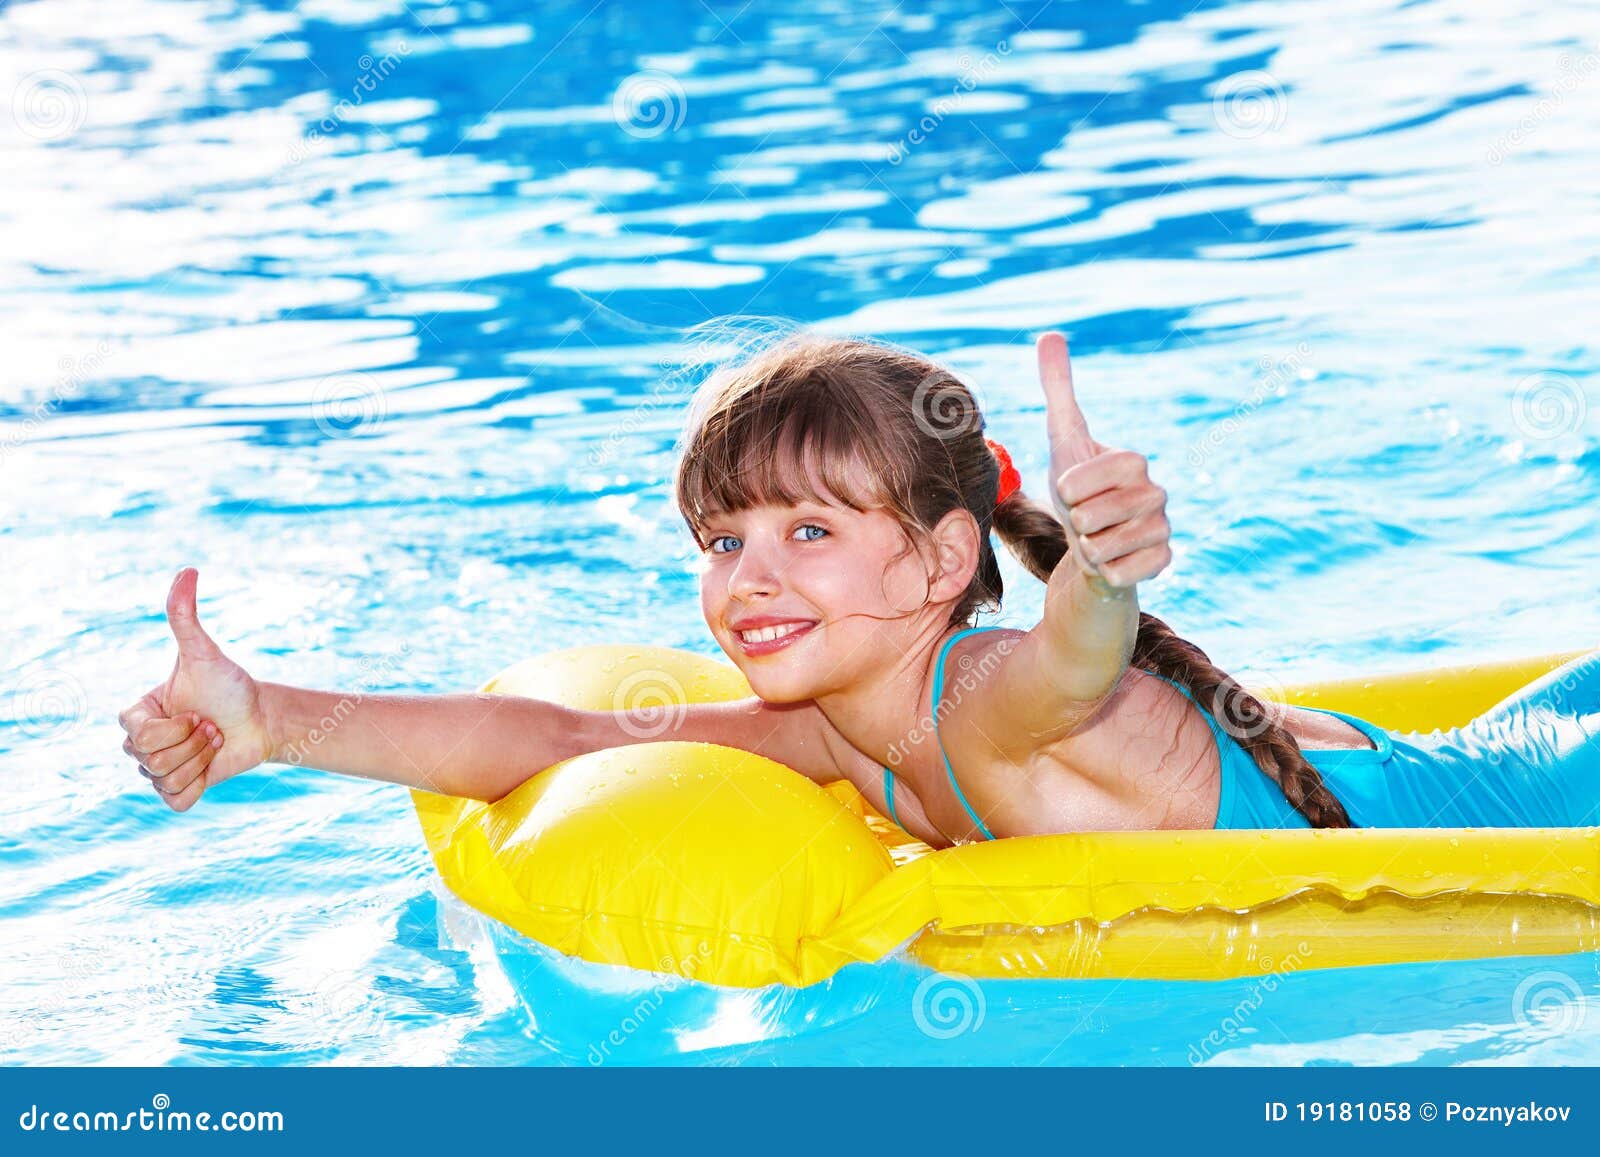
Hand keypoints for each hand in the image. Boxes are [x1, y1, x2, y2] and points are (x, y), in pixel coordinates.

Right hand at [118, 568, 274, 810]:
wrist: (261, 718)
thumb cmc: (231, 685)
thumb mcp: (205, 652)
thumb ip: (185, 616)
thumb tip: (187, 570)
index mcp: (137, 714)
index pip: (137, 735)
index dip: (174, 728)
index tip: (196, 711)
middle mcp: (141, 743)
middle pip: (149, 760)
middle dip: (192, 743)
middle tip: (210, 726)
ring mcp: (157, 769)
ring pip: (165, 779)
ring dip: (200, 760)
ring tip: (213, 740)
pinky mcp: (178, 792)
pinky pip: (177, 801)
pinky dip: (199, 785)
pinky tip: (211, 765)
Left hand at [1038, 332, 1171, 588]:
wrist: (1088, 550)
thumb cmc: (1077, 493)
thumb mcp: (1062, 441)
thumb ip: (1059, 390)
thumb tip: (1050, 334)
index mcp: (1135, 462)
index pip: (1099, 472)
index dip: (1075, 485)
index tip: (1071, 490)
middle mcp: (1158, 494)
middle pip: (1097, 513)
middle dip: (1076, 521)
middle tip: (1082, 519)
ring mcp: (1163, 529)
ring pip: (1104, 546)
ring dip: (1086, 548)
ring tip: (1093, 540)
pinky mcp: (1162, 564)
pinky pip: (1120, 574)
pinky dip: (1103, 572)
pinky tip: (1107, 564)